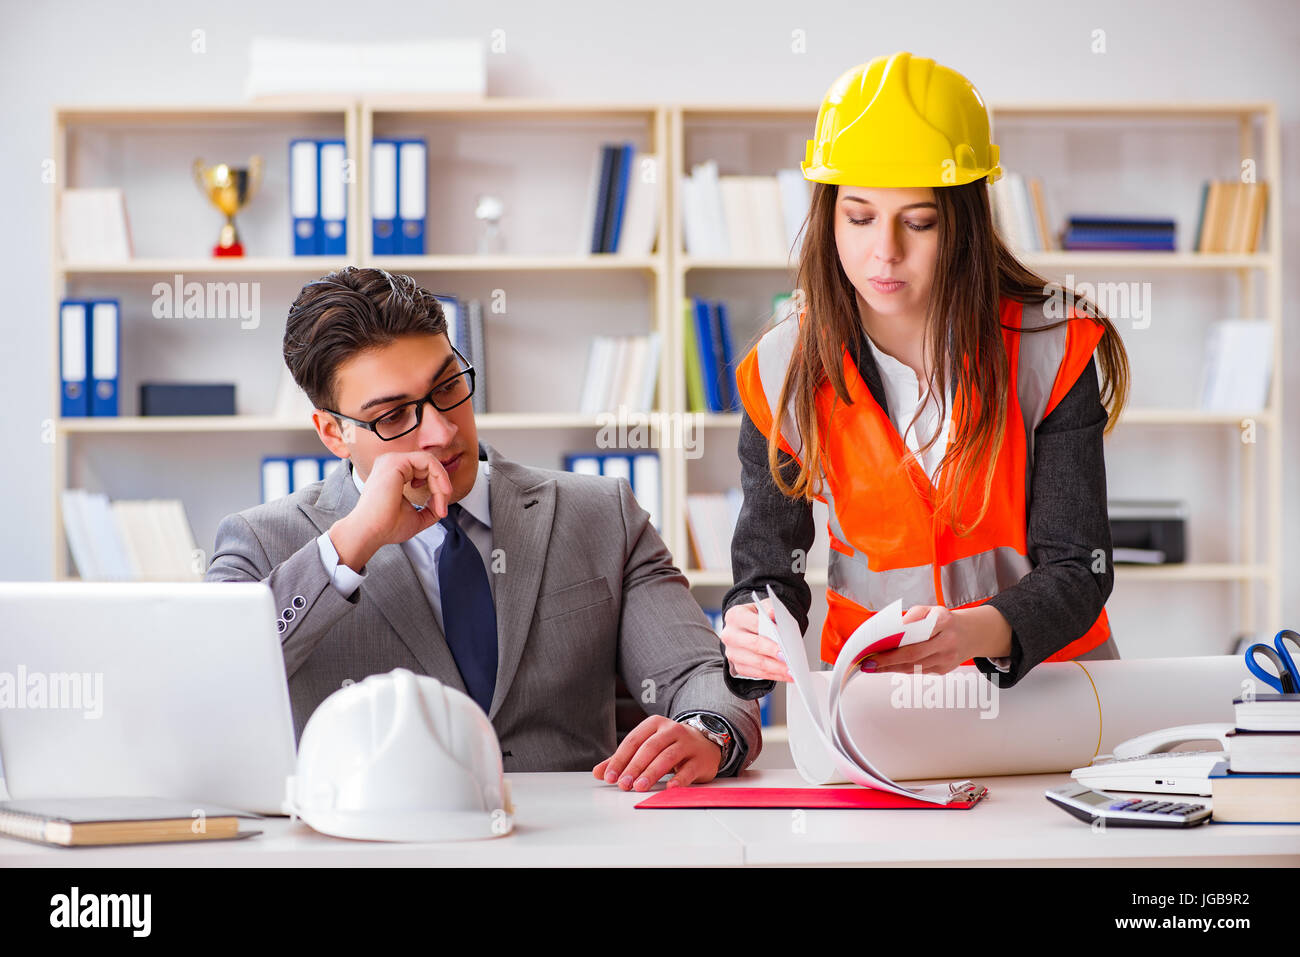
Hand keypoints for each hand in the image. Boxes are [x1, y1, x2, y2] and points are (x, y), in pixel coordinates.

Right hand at [329, 451, 452, 569]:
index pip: (424, 472)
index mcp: (394, 474)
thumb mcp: (417, 516)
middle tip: (442, 509)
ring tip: (440, 504)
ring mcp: (392, 460)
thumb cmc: (386, 527)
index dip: (438, 490)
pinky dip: (440, 477)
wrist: (371, 532)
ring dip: (442, 484)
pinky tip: (441, 493)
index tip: (440, 511)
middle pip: (429, 467)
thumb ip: (431, 506)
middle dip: (442, 488)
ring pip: (431, 463)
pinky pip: (429, 461)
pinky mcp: (397, 461)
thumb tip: (443, 501)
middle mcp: (391, 464)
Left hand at [592, 714, 722, 791]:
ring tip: (640, 787)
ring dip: (652, 772)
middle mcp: (671, 730)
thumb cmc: (669, 746)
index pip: (633, 741)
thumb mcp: (646, 747)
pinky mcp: (700, 759)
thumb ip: (623, 759)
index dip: (620, 759)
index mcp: (654, 724)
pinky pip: (689, 769)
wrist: (705, 744)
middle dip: (634, 767)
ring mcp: (687, 743)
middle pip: (649, 748)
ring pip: (668, 757)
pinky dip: (679, 779)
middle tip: (623, 784)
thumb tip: (599, 773)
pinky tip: (669, 788)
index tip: (609, 777)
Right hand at [720, 598, 793, 682]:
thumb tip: (772, 613)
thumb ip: (769, 609)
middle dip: (773, 653)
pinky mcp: (737, 666)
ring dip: (776, 669)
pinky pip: (757, 674)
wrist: (746, 628)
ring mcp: (732, 653)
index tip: (784, 639)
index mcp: (735, 616)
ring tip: (791, 671)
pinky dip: (773, 675)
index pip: (755, 624)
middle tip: (788, 658)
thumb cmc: (756, 617)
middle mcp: (730, 635)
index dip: (771, 631)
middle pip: (755, 645)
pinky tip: (785, 674)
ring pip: (757, 663)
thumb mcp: (763, 607)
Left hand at [861, 604, 1011, 675]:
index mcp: (944, 621)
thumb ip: (911, 617)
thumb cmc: (943, 620)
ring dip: (891, 668)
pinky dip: (901, 669)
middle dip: (888, 660)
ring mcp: (947, 659)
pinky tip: (887, 667)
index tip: (876, 647)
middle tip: (868, 662)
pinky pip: (918, 671)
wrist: (970, 634)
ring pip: (914, 667)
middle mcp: (948, 642)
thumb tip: (891, 630)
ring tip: (872, 666)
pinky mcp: (944, 670)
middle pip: (914, 655)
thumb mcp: (930, 610)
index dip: (896, 643)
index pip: (916, 634)